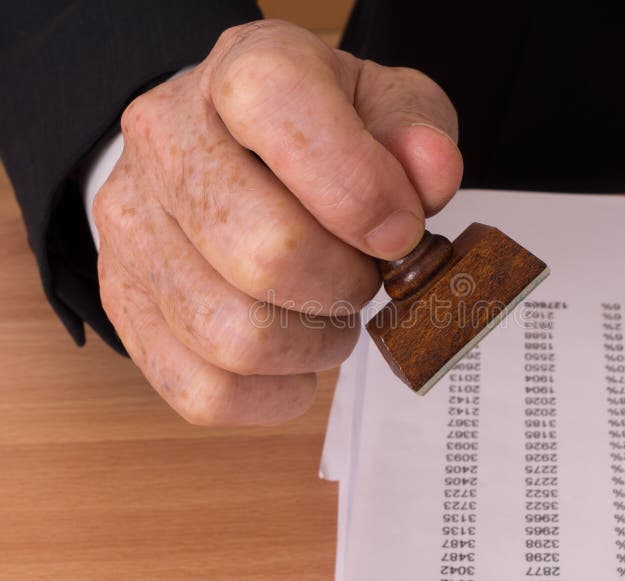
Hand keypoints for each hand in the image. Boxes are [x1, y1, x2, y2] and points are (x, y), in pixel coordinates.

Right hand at [93, 20, 462, 424]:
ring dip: (314, 344)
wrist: (224, 152)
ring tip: (328, 312)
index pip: (280, 110)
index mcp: (241, 73)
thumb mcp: (381, 108)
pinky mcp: (125, 303)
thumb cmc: (313, 134)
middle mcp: (167, 143)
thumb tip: (429, 172)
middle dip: (345, 286)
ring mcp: (133, 229)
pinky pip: (205, 390)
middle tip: (362, 275)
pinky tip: (294, 353)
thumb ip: (415, 132)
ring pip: (235, 337)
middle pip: (266, 253)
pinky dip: (274, 391)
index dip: (356, 186)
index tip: (400, 230)